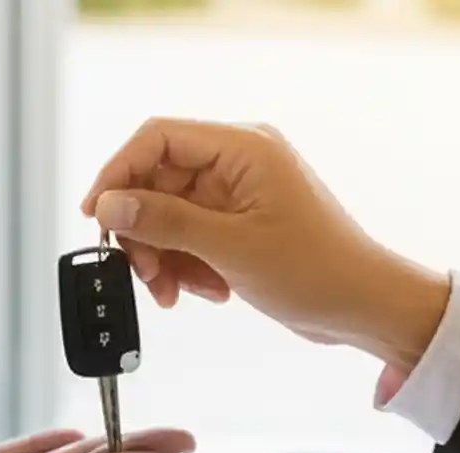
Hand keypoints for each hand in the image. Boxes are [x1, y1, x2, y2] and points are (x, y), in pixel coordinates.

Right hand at [82, 118, 449, 371]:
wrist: (363, 308)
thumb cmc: (318, 271)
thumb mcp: (230, 248)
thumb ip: (165, 222)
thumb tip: (111, 205)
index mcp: (243, 148)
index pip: (157, 139)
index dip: (118, 172)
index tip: (96, 213)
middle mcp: (238, 163)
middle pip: (157, 181)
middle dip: (144, 230)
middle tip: (142, 271)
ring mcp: (238, 195)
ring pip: (168, 215)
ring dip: (162, 256)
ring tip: (175, 291)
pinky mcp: (238, 225)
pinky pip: (189, 236)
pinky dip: (185, 265)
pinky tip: (206, 290)